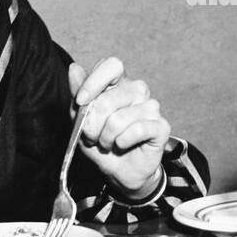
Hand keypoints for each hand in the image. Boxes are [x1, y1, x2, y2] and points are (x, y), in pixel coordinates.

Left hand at [69, 58, 169, 199]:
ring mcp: (151, 107)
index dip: (94, 82)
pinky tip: (122, 145)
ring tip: (106, 143)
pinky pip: (137, 130)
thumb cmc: (100, 142)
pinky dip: (122, 142)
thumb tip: (74, 68)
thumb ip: (78, 94)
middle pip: (110, 97)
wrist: (118, 171)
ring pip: (120, 118)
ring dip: (106, 137)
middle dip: (93, 123)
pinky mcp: (161, 127)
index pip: (112, 65)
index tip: (80, 102)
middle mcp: (138, 91)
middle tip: (92, 136)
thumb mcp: (81, 119)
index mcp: (119, 83)